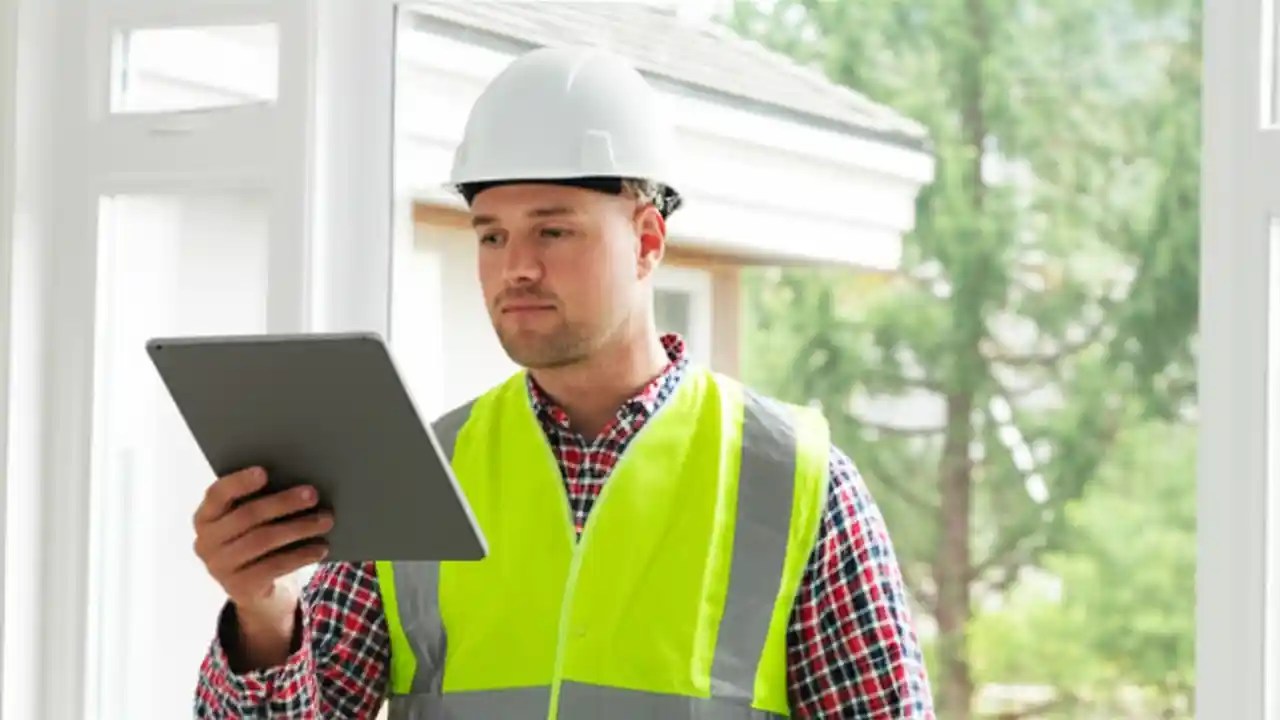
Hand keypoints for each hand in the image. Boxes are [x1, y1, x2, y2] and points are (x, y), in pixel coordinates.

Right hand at [192, 467, 332, 610]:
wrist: (256, 589)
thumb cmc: (258, 539)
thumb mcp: (253, 522)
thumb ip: (261, 500)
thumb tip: (298, 483)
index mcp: (205, 517)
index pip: (217, 494)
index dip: (239, 482)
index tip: (264, 472)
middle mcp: (205, 542)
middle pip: (247, 516)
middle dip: (283, 503)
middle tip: (313, 494)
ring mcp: (219, 567)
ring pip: (263, 540)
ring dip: (299, 528)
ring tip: (325, 520)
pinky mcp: (239, 587)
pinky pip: (274, 566)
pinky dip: (301, 555)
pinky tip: (321, 547)